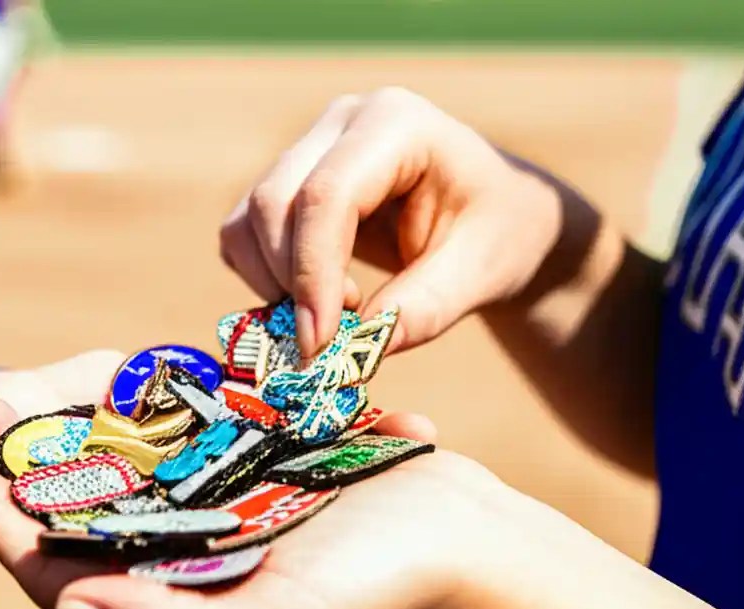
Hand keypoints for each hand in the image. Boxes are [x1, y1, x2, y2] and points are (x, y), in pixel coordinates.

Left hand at [0, 382, 529, 608]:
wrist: (468, 546)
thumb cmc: (383, 595)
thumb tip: (71, 608)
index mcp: (171, 599)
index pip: (54, 563)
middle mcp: (177, 556)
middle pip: (62, 510)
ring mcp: (206, 508)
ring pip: (99, 468)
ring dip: (39, 431)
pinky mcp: (240, 465)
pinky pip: (160, 435)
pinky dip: (113, 409)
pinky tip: (74, 375)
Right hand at [221, 87, 561, 357]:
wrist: (497, 219)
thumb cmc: (499, 235)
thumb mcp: (481, 272)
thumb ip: (424, 308)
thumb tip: (357, 350)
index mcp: (397, 124)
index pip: (328, 195)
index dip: (315, 272)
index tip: (321, 342)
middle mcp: (342, 123)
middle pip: (276, 202)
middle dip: (292, 283)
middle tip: (330, 342)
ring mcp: (309, 148)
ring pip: (249, 220)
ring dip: (275, 283)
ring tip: (341, 312)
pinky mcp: (288, 183)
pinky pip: (244, 235)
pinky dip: (265, 279)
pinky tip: (323, 297)